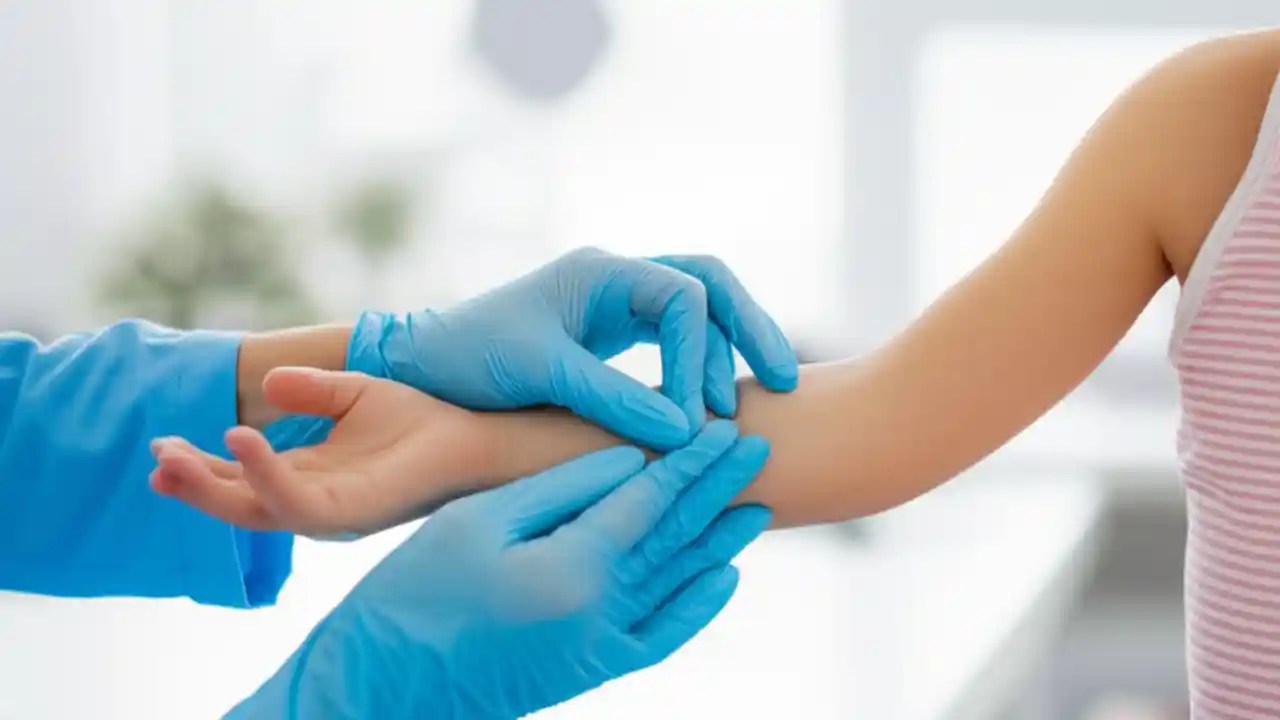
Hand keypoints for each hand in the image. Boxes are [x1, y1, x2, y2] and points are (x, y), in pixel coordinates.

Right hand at [150, 367, 496, 537]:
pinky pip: (296, 501)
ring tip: (172, 459)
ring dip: (211, 487)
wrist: (468, 435)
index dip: (199, 467)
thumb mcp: (352, 393)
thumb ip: (311, 390)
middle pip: (237, 503)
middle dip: (191, 485)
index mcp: (306, 475)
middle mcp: (312, 499)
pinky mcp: (352, 511)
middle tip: (154, 460)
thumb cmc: (416, 421)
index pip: (240, 479)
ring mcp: (330, 511)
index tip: (161, 445)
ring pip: (256, 511)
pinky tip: (239, 442)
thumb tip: (268, 380)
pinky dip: (264, 474)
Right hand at [226, 421, 771, 718]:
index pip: (652, 500)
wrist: (385, 687)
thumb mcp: (477, 521)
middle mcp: (603, 612)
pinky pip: (665, 636)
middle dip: (718, 489)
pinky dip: (699, 606)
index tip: (725, 428)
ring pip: (680, 582)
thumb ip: (560, 489)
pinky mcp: (593, 670)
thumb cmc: (414, 593)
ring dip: (721, 540)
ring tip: (757, 503)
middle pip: (678, 537)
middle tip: (760, 447)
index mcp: (574, 567)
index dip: (691, 461)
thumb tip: (628, 461)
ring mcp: (603, 646)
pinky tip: (723, 577)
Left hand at [348, 247, 797, 448]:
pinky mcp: (614, 335)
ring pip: (702, 312)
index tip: (695, 418)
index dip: (702, 357)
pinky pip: (678, 340)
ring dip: (731, 352)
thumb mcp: (538, 373)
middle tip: (783, 382)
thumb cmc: (469, 359)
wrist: (425, 363)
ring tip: (756, 402)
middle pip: (712, 287)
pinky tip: (716, 406)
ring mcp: (619, 305)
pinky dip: (703, 367)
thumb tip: (684, 432)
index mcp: (602, 273)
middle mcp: (618, 279)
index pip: (685, 297)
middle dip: (750, 329)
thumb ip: (610, 397)